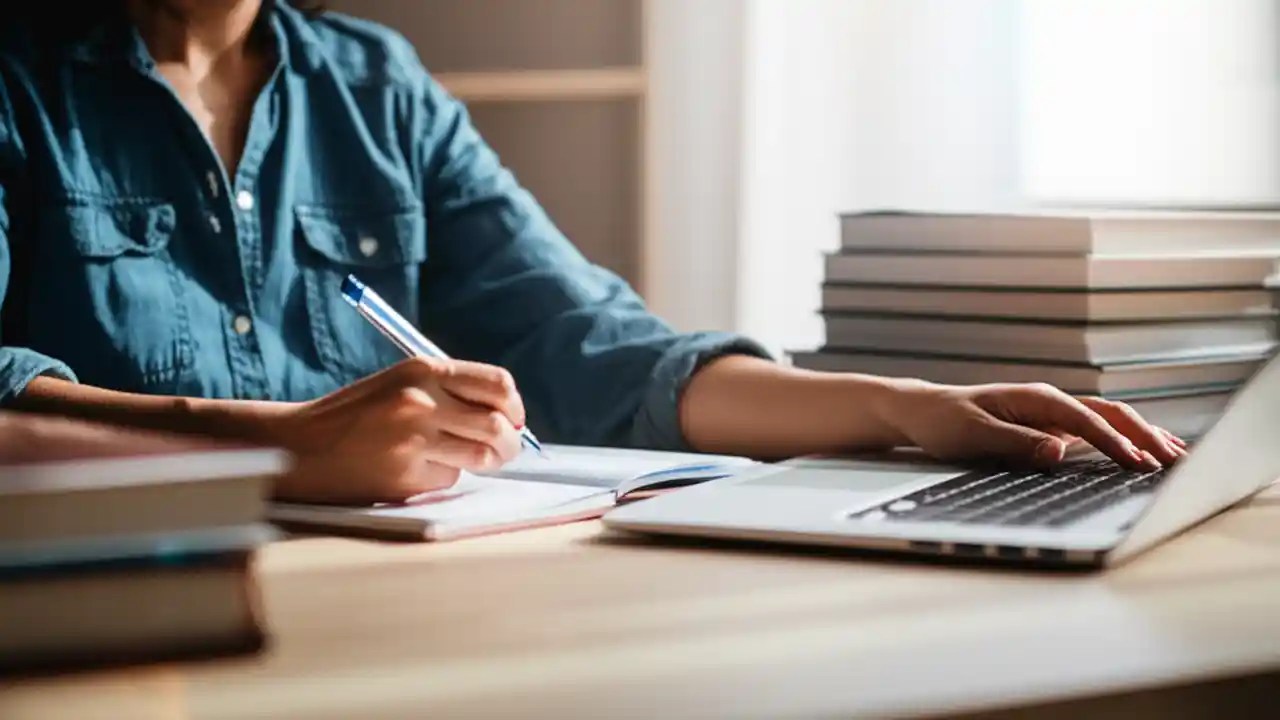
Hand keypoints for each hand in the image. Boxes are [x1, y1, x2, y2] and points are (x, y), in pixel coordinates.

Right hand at [263, 358, 525, 503]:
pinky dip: (441, 478)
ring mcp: (413, 441)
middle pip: (497, 425)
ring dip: (482, 463)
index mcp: (423, 371)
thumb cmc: (357, 414)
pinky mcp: (404, 477)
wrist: (300, 446)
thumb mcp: (402, 384)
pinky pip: (447, 480)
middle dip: (509, 444)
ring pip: (479, 456)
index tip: (512, 419)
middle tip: (503, 451)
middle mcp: (421, 402)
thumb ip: (451, 393)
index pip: (498, 385)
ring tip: (464, 460)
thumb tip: (508, 419)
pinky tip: (413, 470)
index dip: (514, 407)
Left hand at [883, 380, 1187, 469]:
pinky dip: (1124, 440)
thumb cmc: (944, 422)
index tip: (1138, 463)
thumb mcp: (975, 436)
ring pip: (1109, 420)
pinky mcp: (1051, 428)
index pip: (1086, 420)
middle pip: (1109, 414)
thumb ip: (1017, 444)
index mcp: (1036, 399)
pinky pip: (1096, 432)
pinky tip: (1145, 452)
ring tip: (1177, 456)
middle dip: (1144, 436)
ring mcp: (1053, 414)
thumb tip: (1059, 452)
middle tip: (1174, 462)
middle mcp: (1050, 402)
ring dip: (1142, 436)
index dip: (1114, 442)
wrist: (924, 411)